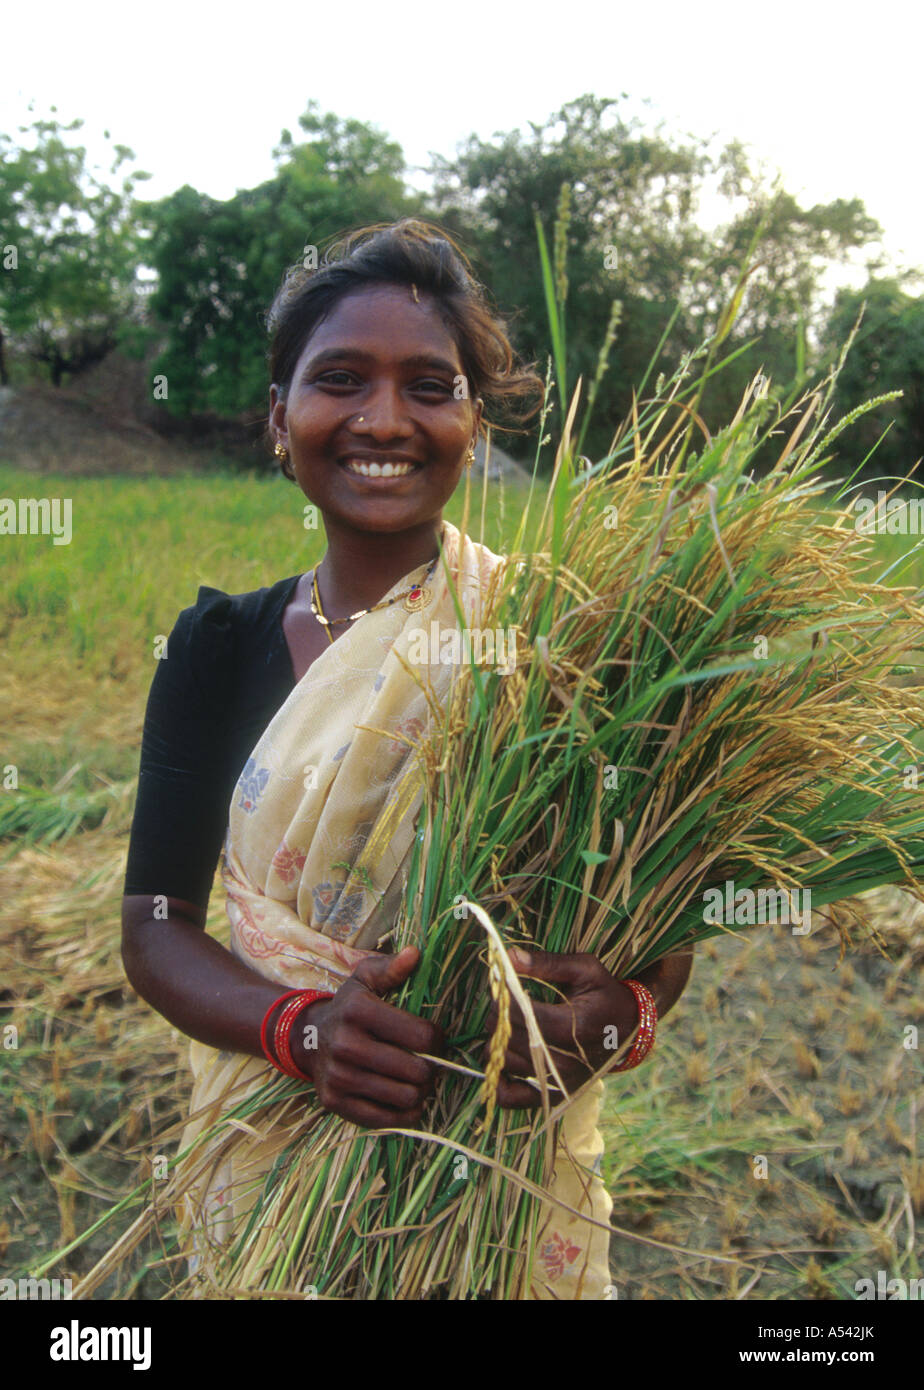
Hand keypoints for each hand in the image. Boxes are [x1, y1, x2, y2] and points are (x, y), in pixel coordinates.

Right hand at [291, 946, 443, 1128]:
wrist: (306, 1037)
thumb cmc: (348, 1007)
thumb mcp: (364, 980)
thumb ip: (390, 968)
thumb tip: (415, 954)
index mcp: (358, 1011)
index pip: (421, 1036)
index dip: (438, 1040)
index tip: (435, 1039)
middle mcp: (346, 1045)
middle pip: (416, 1071)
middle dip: (432, 1068)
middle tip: (429, 1063)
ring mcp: (339, 1077)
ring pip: (405, 1097)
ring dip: (420, 1091)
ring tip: (417, 1079)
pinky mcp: (335, 1102)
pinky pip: (386, 1120)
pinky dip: (404, 1113)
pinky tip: (405, 1099)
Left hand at [482, 948, 639, 1109]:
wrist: (630, 1029)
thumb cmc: (606, 994)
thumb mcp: (584, 969)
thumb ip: (547, 963)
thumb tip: (510, 957)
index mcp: (573, 1026)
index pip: (520, 1014)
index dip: (503, 997)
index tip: (502, 985)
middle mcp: (565, 1060)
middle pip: (508, 1037)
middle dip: (498, 1016)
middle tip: (503, 1003)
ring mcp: (558, 1082)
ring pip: (504, 1063)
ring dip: (495, 1042)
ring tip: (505, 1025)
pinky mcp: (554, 1094)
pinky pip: (511, 1098)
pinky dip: (498, 1081)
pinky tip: (503, 1059)